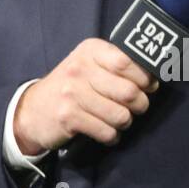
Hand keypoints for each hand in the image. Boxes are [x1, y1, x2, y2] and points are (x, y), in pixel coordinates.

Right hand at [14, 39, 158, 153]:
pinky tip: (106, 132)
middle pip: (129, 92)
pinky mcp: (68, 117)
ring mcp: (72, 93)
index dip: (145, 78)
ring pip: (120, 115)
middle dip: (140, 105)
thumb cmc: (71, 87)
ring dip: (125, 122)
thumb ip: (118, 67)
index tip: (149, 86)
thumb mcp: (90, 66)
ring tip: (118, 120)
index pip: (128, 62)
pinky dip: (111, 136)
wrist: (32, 110)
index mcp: (90, 51)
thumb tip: (155, 77)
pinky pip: (106, 131)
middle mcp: (80, 69)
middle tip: (136, 107)